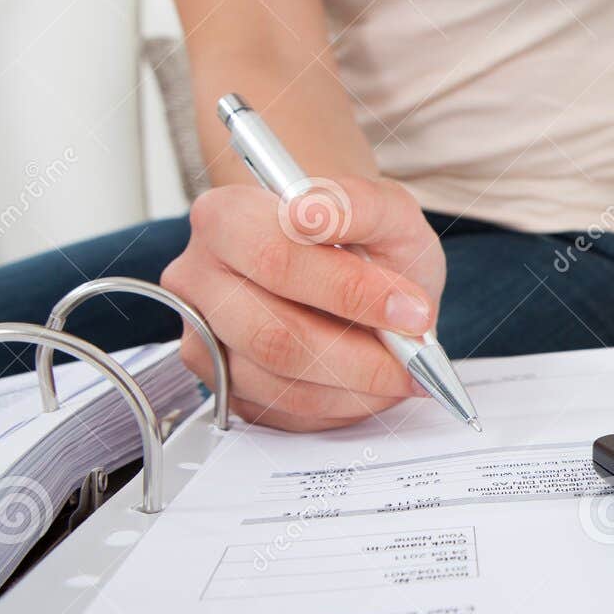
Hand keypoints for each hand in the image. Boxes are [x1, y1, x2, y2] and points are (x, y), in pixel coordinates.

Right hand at [161, 176, 444, 430]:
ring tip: (402, 372)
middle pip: (274, 335)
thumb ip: (359, 202)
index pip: (277, 260)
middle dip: (360, 356)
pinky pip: (282, 412)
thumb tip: (313, 214)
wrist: (349, 268)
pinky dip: (340, 405)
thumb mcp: (384, 208)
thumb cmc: (360, 239)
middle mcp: (198, 279)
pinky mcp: (222, 387)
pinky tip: (370, 385)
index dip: (351, 292)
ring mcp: (203, 338)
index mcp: (224, 218)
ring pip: (278, 383)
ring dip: (355, 387)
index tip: (413, 309)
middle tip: (415, 356)